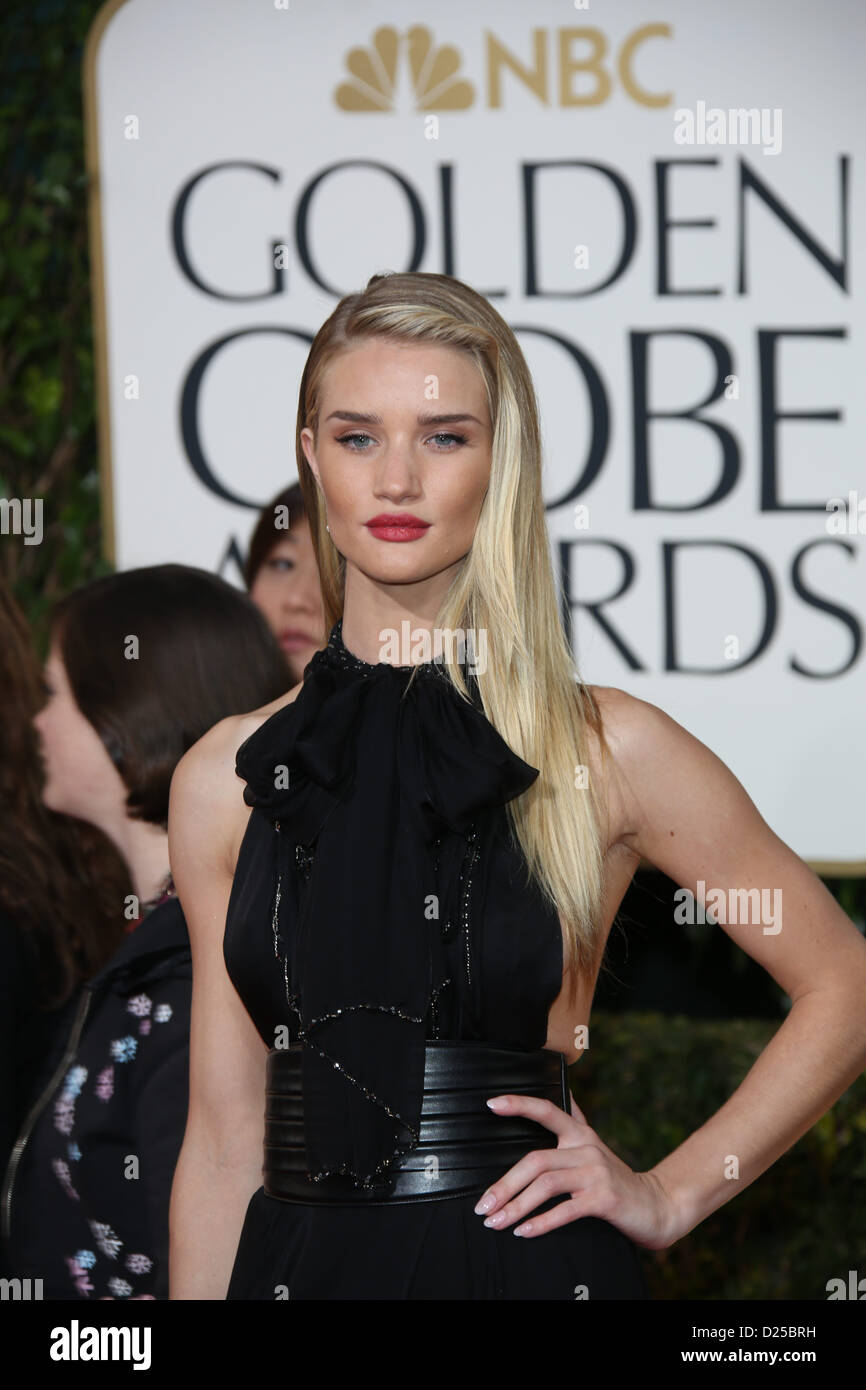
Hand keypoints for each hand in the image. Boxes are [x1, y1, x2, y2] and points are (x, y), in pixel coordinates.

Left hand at [474, 1091, 680, 1249]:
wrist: (656, 1206)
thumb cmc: (617, 1180)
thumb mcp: (594, 1147)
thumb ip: (576, 1121)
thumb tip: (564, 1092)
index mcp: (580, 1134)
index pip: (547, 1110)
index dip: (520, 1104)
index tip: (491, 1104)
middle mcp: (586, 1148)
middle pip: (535, 1160)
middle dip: (504, 1185)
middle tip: (482, 1206)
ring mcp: (596, 1173)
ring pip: (545, 1184)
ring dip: (515, 1205)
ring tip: (495, 1222)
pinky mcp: (604, 1199)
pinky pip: (564, 1210)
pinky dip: (540, 1222)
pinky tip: (523, 1231)